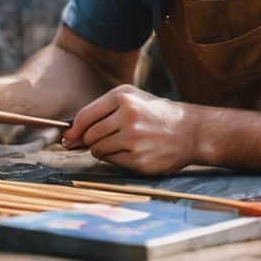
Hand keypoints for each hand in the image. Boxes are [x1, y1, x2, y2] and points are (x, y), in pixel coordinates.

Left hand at [61, 85, 197, 174]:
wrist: (191, 131)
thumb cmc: (155, 114)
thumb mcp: (132, 99)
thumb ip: (100, 111)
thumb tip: (69, 135)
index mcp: (123, 98)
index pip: (84, 116)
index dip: (73, 129)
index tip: (70, 136)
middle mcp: (128, 116)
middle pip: (89, 135)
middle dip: (91, 140)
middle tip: (105, 138)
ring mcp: (134, 139)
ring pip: (98, 150)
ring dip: (103, 149)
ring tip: (121, 143)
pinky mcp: (139, 159)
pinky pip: (112, 161)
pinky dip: (116, 158)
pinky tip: (131, 151)